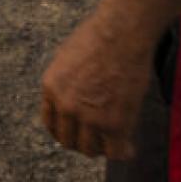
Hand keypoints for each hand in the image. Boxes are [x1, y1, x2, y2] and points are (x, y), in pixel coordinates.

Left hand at [39, 13, 147, 159]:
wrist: (124, 31)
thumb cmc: (101, 36)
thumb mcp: (67, 56)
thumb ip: (65, 82)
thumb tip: (71, 98)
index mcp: (52, 88)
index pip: (51, 125)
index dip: (65, 132)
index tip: (77, 133)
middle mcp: (66, 106)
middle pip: (70, 142)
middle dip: (83, 141)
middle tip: (98, 138)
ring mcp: (90, 117)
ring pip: (91, 149)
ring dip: (102, 147)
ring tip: (114, 140)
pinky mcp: (115, 123)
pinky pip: (116, 151)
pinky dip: (122, 151)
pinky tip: (129, 146)